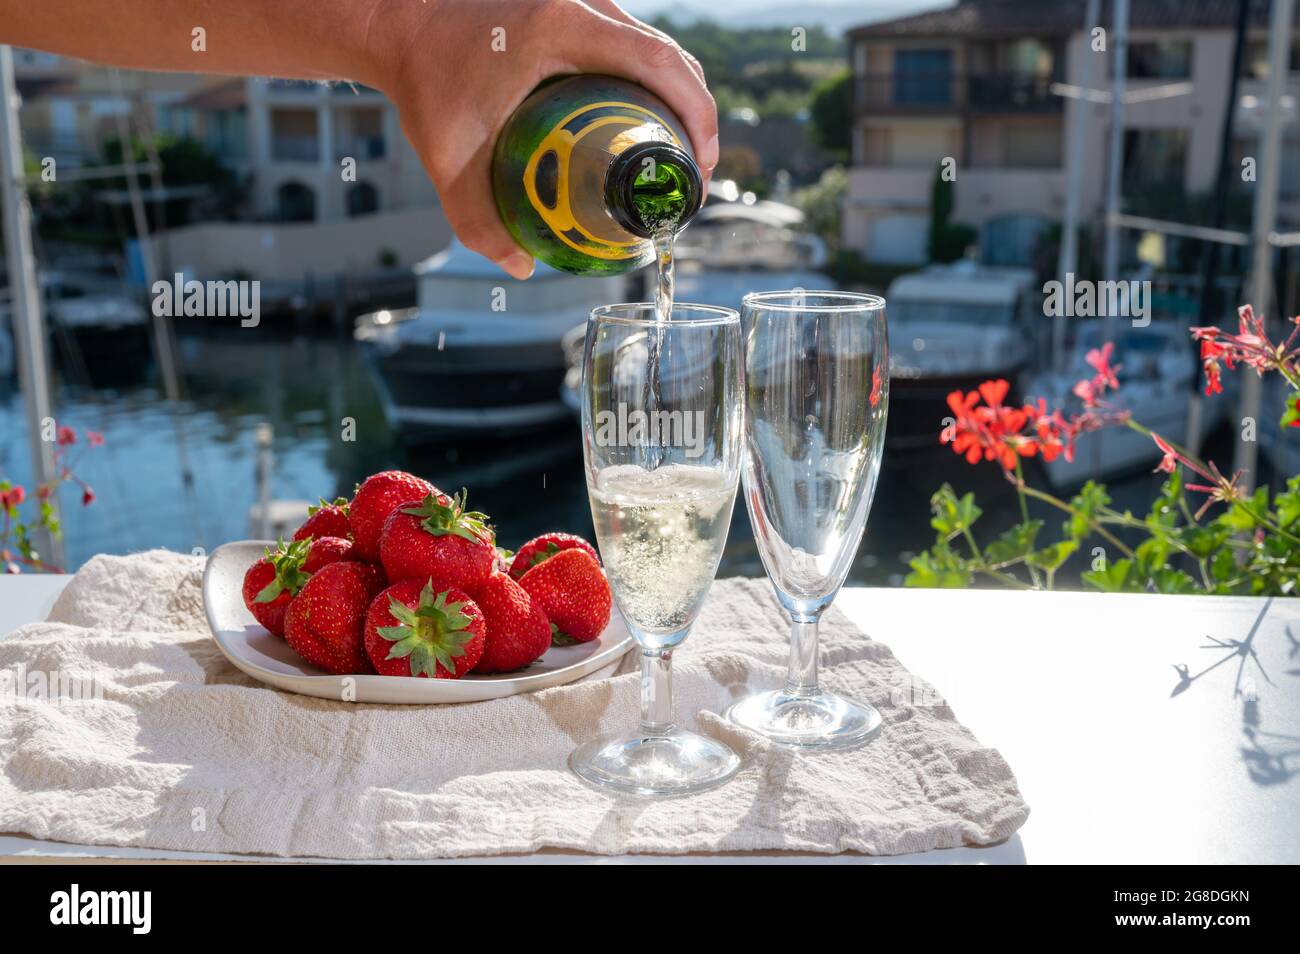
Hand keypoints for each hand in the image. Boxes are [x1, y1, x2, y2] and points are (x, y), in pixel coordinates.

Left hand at [368, 0, 716, 278]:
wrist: (397, 21)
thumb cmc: (422, 79)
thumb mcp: (449, 155)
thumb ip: (477, 217)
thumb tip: (520, 266)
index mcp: (564, 28)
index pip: (659, 65)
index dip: (696, 115)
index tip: (701, 167)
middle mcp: (582, 4)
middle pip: (671, 57)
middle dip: (696, 116)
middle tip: (693, 176)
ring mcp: (582, 1)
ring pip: (655, 48)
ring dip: (677, 99)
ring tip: (675, 157)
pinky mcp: (575, 8)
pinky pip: (632, 43)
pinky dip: (651, 82)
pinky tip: (644, 124)